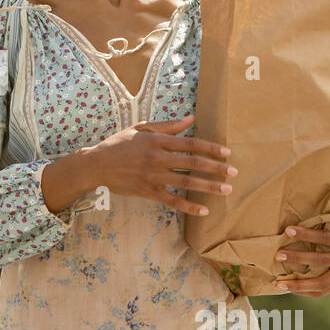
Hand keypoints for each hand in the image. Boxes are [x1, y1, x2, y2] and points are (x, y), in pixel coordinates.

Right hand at [78, 114, 237, 215]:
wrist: (96, 164)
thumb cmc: (119, 144)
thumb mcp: (141, 129)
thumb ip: (167, 125)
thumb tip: (191, 119)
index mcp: (157, 141)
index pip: (191, 144)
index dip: (211, 148)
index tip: (227, 152)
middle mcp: (157, 158)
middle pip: (193, 163)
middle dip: (216, 168)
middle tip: (234, 172)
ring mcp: (153, 176)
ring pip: (186, 182)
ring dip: (209, 187)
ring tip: (226, 190)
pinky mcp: (147, 191)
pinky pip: (171, 200)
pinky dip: (188, 207)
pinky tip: (203, 210)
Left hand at [274, 162, 329, 297]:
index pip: (328, 239)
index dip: (308, 235)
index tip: (287, 230)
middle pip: (323, 261)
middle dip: (300, 259)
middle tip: (278, 255)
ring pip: (323, 283)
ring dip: (300, 284)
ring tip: (279, 283)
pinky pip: (323, 290)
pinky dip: (306, 291)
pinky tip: (288, 288)